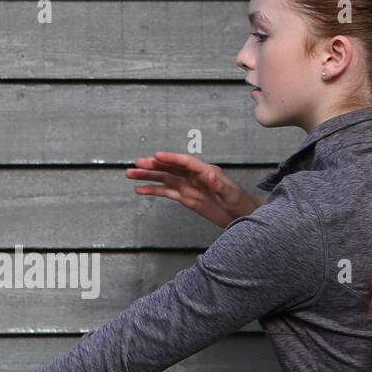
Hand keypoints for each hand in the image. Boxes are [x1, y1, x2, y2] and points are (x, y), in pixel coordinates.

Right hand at [126, 151, 262, 227]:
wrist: (241, 215)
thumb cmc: (240, 203)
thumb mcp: (231, 195)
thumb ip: (220, 185)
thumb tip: (210, 175)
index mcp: (206, 171)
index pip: (185, 162)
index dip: (171, 158)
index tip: (156, 156)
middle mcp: (194, 176)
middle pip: (170, 167)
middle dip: (153, 165)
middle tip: (137, 164)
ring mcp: (188, 186)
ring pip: (164, 178)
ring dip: (148, 176)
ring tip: (130, 174)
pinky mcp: (186, 198)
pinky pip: (166, 192)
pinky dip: (153, 190)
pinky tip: (140, 190)